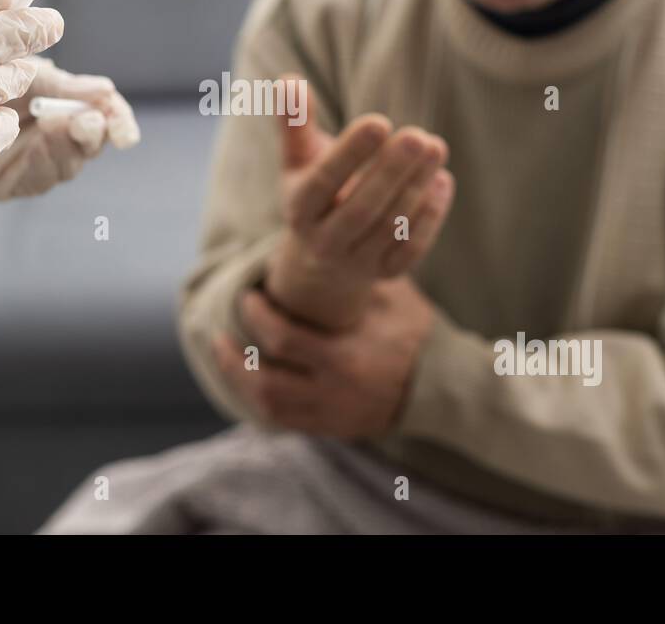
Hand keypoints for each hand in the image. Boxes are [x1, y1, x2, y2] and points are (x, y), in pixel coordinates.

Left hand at [0, 58, 139, 200]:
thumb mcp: (30, 75)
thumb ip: (68, 88)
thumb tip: (107, 92)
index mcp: (63, 112)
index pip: (103, 121)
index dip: (118, 126)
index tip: (126, 135)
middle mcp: (50, 144)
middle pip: (87, 150)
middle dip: (89, 137)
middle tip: (85, 123)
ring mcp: (27, 168)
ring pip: (62, 169)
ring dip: (62, 149)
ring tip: (51, 126)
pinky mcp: (0, 188)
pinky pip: (29, 183)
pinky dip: (34, 166)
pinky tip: (31, 147)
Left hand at [214, 277, 435, 438]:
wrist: (445, 387)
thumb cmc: (417, 334)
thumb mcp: (392, 297)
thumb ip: (356, 274)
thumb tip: (324, 236)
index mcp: (345, 359)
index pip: (284, 342)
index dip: (258, 318)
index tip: (248, 296)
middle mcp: (333, 394)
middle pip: (265, 384)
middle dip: (235, 358)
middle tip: (220, 333)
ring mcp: (331, 416)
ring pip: (269, 408)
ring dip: (240, 382)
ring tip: (225, 356)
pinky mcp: (332, 428)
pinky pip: (285, 422)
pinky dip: (261, 402)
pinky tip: (248, 382)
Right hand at [265, 74, 454, 329]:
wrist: (321, 260)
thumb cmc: (315, 192)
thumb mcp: (298, 161)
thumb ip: (295, 124)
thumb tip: (289, 81)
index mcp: (300, 209)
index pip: (323, 183)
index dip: (351, 154)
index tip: (379, 120)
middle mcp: (324, 241)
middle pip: (360, 210)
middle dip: (391, 172)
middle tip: (417, 134)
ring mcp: (356, 262)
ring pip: (390, 227)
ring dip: (416, 186)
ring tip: (435, 147)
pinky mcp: (385, 273)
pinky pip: (410, 250)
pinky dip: (430, 217)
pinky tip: (442, 180)